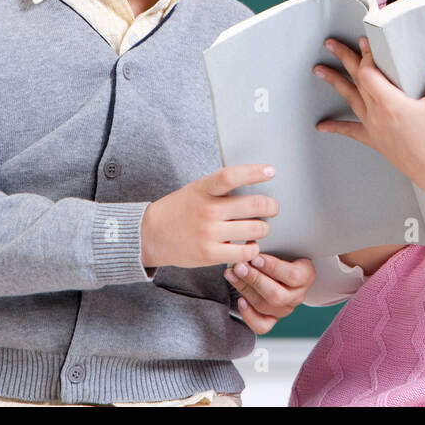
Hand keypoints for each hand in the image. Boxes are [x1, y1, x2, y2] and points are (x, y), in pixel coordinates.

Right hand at [140, 164, 277, 268]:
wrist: (151, 234)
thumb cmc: (180, 209)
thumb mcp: (197, 190)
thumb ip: (221, 188)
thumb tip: (254, 181)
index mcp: (204, 189)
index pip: (231, 176)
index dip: (254, 172)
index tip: (270, 171)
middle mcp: (208, 210)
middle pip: (254, 205)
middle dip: (271, 206)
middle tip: (272, 208)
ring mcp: (209, 233)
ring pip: (256, 229)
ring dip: (263, 228)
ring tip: (259, 228)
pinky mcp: (211, 254)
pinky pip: (246, 252)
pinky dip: (254, 249)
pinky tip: (249, 244)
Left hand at [224, 254, 316, 333]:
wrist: (280, 269)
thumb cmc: (281, 253)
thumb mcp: (281, 247)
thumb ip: (270, 246)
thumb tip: (248, 243)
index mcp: (306, 275)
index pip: (292, 276)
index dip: (272, 267)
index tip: (255, 257)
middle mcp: (298, 295)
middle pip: (276, 295)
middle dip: (254, 280)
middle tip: (239, 266)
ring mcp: (285, 309)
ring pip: (265, 307)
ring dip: (245, 290)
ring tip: (232, 275)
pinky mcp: (273, 319)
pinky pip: (262, 326)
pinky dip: (249, 314)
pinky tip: (240, 300)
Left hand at [314, 37, 424, 194]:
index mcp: (390, 103)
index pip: (369, 72)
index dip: (366, 55)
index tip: (365, 42)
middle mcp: (377, 114)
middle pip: (356, 80)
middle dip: (343, 59)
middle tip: (331, 44)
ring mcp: (373, 127)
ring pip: (350, 99)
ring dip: (335, 82)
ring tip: (320, 70)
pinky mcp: (375, 140)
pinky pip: (351, 131)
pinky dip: (336, 127)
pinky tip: (322, 126)